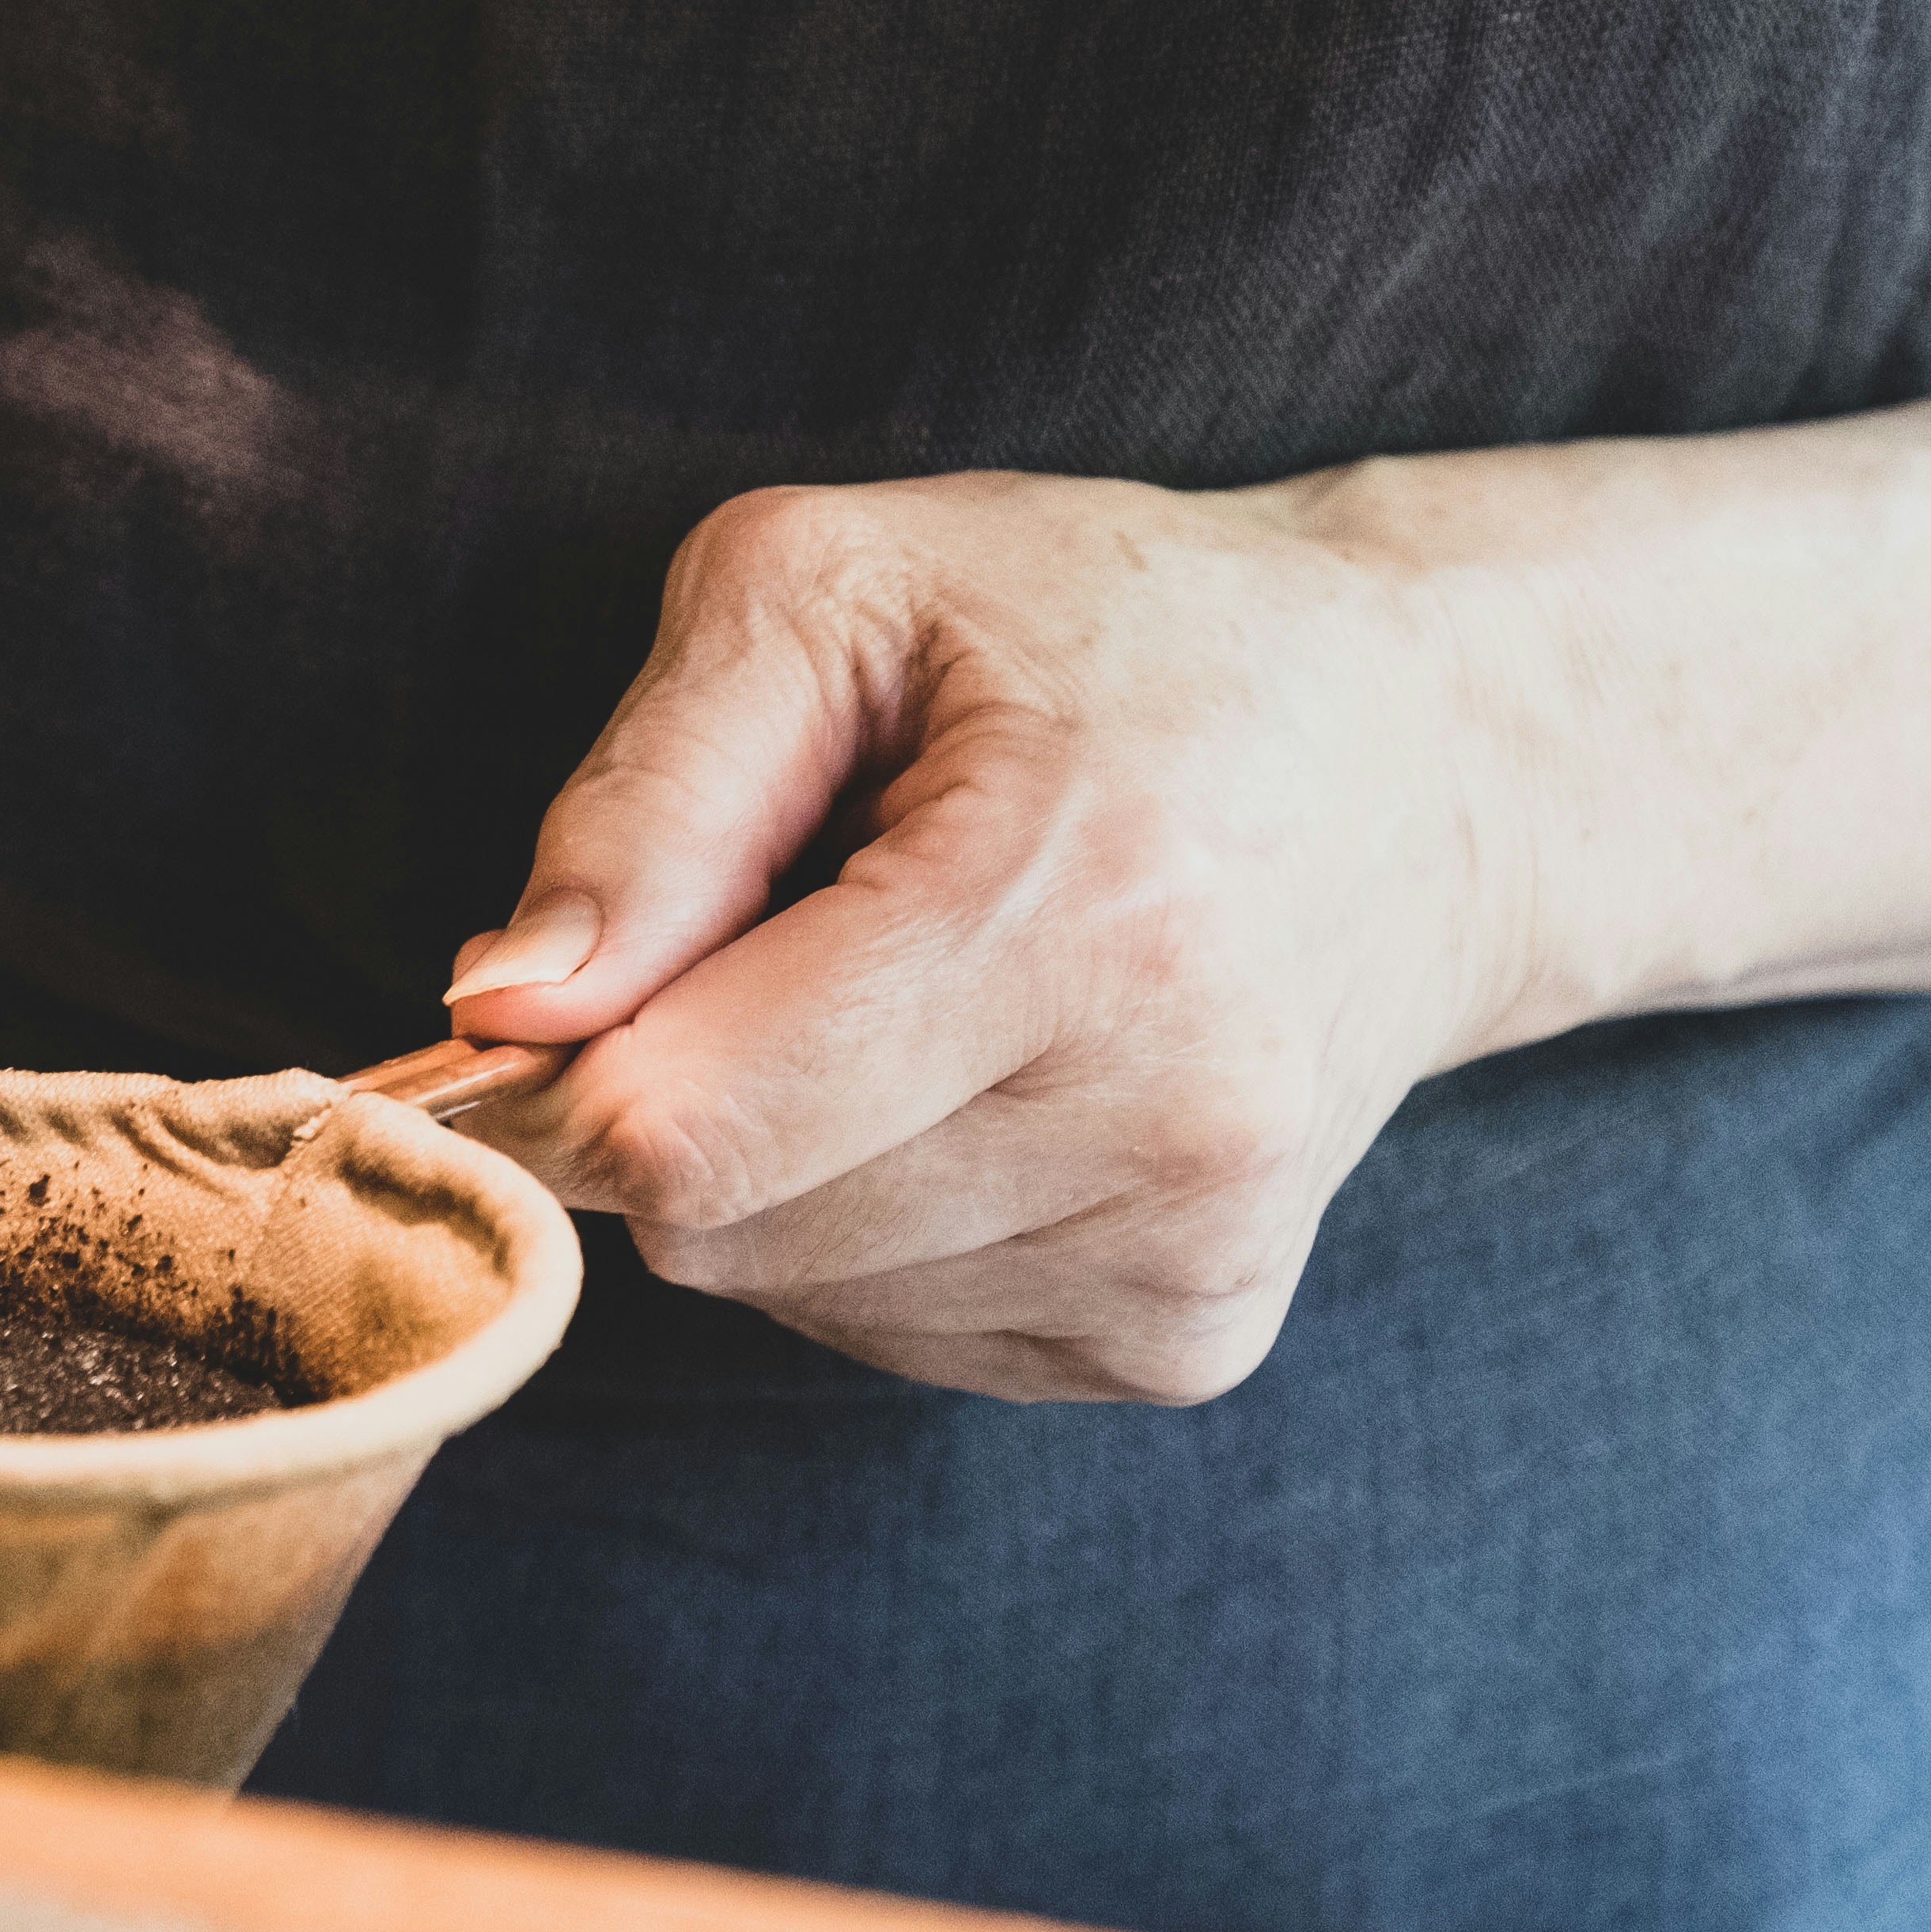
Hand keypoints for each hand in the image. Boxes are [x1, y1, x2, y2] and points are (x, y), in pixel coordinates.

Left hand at [442, 475, 1545, 1404]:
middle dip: (688, 1089)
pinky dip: (880, 1222)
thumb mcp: (837, 593)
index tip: (605, 959)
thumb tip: (498, 1011)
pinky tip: (992, 1080)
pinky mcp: (1191, 1339)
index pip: (686, 1130)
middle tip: (806, 930)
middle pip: (718, 1229)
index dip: (574, 1060)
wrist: (1432, 761)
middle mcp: (1166, 1117)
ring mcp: (1192, 1254)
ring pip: (795, 1294)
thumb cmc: (1109, 634)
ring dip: (786, 1161)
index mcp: (1077, 913)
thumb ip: (645, 799)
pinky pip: (898, 1333)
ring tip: (929, 990)